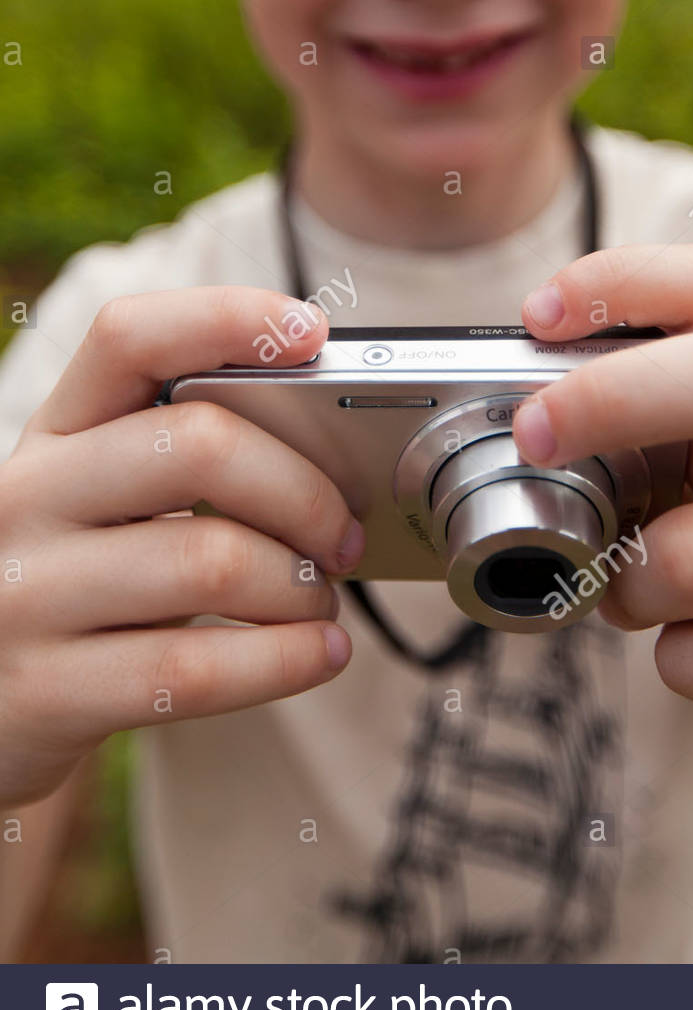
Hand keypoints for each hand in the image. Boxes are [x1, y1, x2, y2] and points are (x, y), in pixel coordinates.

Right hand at [0, 287, 360, 807]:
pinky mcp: (46, 691)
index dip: (226, 318)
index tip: (310, 331)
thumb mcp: (101, 506)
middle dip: (305, 491)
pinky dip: (284, 659)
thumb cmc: (77, 590)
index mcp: (54, 433)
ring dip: (303, 586)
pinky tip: (320, 655)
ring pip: (211, 562)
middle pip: (198, 445)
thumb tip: (334, 458)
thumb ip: (183, 465)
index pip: (129, 337)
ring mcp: (27, 595)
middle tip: (344, 534)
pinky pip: (195, 669)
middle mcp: (28, 497)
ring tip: (323, 603)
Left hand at [513, 245, 692, 703]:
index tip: (537, 314)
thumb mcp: (687, 460)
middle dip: (608, 400)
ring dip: (627, 589)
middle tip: (532, 437)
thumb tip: (492, 448)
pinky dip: (681, 664)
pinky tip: (687, 644)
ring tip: (630, 591)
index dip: (617, 283)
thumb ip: (612, 438)